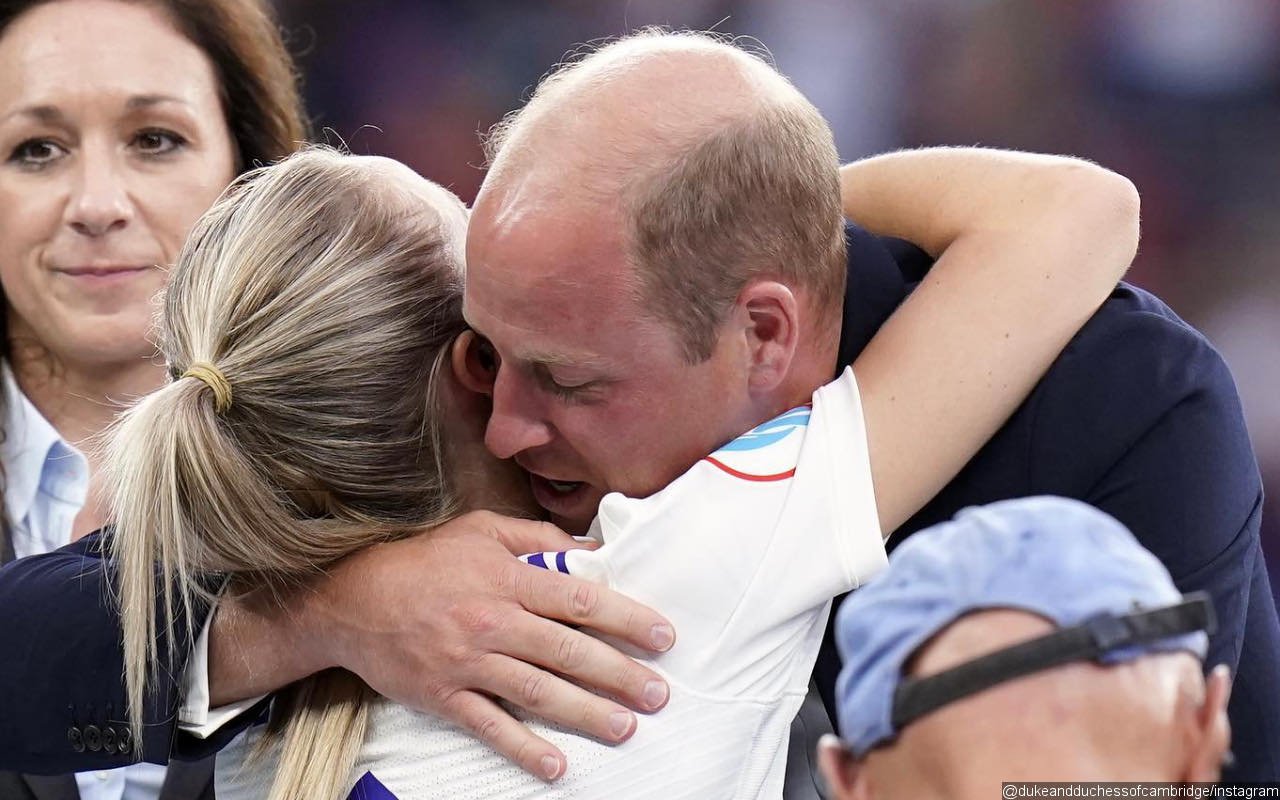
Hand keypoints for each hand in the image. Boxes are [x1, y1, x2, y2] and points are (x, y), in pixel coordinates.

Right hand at [298, 511, 674, 779]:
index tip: (663, 635)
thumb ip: (539, 537)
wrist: (353, 599)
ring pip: (537, 691)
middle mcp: (492, 621)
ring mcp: (468, 662)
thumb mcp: (482, 530)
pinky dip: (523, 747)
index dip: (626, 618)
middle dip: (619, 674)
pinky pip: (490, 726)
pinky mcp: (445, 695)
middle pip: (568, 651)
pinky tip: (556, 765)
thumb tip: (592, 551)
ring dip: (585, 712)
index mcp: (507, 578)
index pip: (580, 599)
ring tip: (625, 728)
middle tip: (658, 693)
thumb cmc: (426, 561)